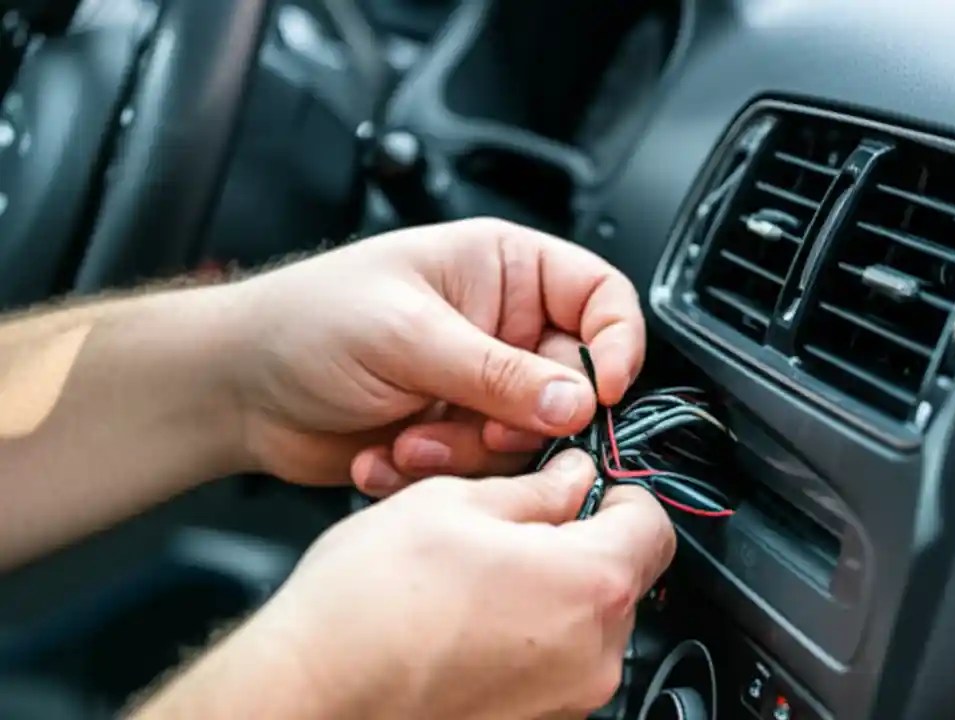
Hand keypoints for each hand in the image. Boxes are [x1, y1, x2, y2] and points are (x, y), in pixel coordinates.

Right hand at [196, 450, 675, 718]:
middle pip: (619, 579)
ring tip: (475, 580)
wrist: (311, 694)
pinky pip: (551, 667)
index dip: (619, 494)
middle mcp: (593, 654)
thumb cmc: (369, 605)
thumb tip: (569, 480)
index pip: (652, 524)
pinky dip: (524, 640)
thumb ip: (533, 490)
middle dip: (578, 545)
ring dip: (548, 595)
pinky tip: (465, 623)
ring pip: (583, 624)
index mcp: (589, 586)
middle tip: (512, 528)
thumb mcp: (452, 504)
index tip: (585, 487)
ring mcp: (565, 701)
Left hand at [222, 219, 644, 492]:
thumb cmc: (305, 322)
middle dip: (526, 416)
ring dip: (471, 449)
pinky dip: (443, 473)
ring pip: (531, 435)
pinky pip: (488, 469)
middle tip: (479, 423)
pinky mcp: (456, 435)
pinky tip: (388, 454)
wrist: (235, 390)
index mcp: (503, 269)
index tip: (603, 391)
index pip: (600, 296)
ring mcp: (480, 385)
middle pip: (574, 380)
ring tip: (410, 437)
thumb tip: (578, 401)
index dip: (616, 343)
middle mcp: (501, 325)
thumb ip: (499, 373)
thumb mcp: (409, 336)